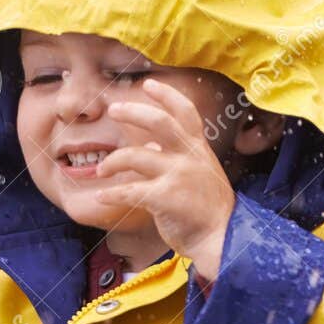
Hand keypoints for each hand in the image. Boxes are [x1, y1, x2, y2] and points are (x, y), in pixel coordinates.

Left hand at [95, 82, 234, 280]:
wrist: (223, 239)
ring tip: (101, 169)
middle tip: (114, 109)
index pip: (186, 112)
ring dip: (111, 162)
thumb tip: (150, 143)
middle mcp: (189, 157)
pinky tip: (103, 197)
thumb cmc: (209, 210)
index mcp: (198, 149)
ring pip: (135, 156)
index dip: (166, 95)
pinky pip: (130, 190)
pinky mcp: (165, 198)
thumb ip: (177, 156)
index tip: (148, 84)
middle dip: (133, 111)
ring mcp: (178, 176)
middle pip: (159, 122)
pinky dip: (112, 194)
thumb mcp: (201, 174)